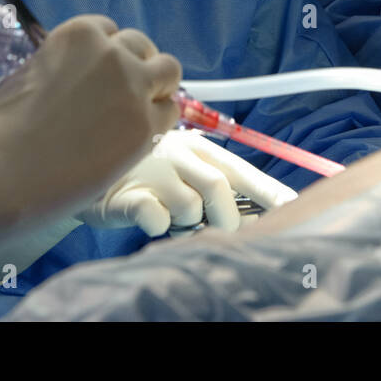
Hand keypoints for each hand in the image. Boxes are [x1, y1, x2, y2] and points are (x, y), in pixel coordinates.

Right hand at [0, 15, 181, 243]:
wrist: (4, 175)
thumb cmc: (2, 131)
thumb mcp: (26, 74)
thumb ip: (58, 65)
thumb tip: (69, 72)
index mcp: (78, 35)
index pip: (111, 31)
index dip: (109, 55)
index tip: (104, 76)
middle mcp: (111, 53)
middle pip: (143, 47)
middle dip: (136, 67)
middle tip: (123, 96)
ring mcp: (132, 88)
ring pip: (168, 71)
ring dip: (156, 88)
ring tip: (137, 113)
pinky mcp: (145, 126)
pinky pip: (170, 112)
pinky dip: (157, 122)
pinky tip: (136, 139)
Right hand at [79, 129, 297, 235]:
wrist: (84, 171)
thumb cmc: (146, 175)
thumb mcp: (184, 170)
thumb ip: (218, 188)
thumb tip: (261, 218)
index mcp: (199, 147)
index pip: (244, 172)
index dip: (271, 192)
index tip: (296, 210)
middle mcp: (177, 152)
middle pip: (220, 188)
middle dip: (226, 219)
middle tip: (218, 232)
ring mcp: (149, 170)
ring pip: (188, 207)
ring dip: (187, 224)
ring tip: (171, 218)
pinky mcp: (123, 192)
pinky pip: (155, 216)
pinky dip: (159, 224)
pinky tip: (150, 218)